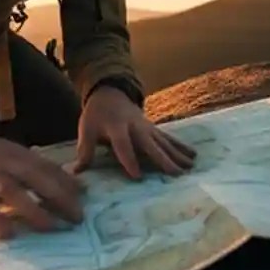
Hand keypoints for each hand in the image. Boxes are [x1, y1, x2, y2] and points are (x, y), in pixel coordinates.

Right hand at [0, 128, 83, 238]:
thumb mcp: (7, 155)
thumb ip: (33, 169)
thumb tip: (70, 185)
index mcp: (15, 153)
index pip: (47, 167)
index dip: (67, 183)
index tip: (87, 200)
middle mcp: (2, 161)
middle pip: (35, 178)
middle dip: (59, 197)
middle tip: (77, 218)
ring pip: (11, 190)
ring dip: (33, 209)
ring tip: (51, 227)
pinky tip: (8, 234)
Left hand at [71, 85, 196, 179]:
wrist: (110, 93)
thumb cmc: (96, 114)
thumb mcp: (86, 129)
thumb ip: (84, 151)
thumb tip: (76, 172)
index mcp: (117, 127)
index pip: (123, 145)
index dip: (129, 160)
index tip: (137, 176)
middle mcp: (135, 126)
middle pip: (150, 144)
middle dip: (163, 159)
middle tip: (176, 173)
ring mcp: (147, 126)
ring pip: (164, 141)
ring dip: (177, 154)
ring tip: (190, 167)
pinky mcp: (153, 128)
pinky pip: (168, 138)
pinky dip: (181, 147)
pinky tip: (193, 156)